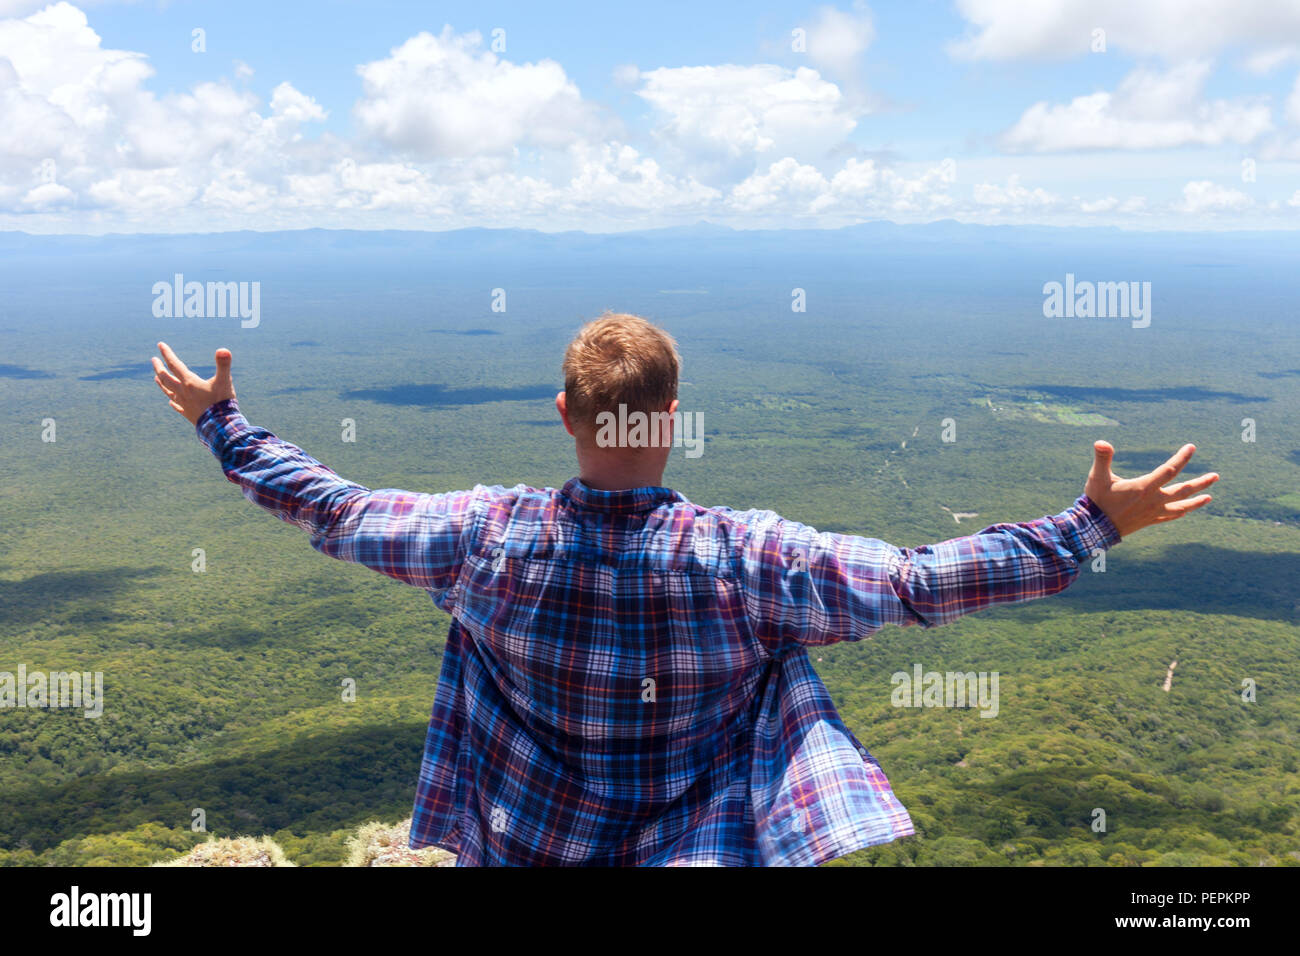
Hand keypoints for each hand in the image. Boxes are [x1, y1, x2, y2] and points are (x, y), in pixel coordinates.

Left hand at [152, 342, 235, 424]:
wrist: (220, 426)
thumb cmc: (222, 402)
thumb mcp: (225, 381)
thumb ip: (223, 365)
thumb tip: (223, 350)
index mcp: (189, 382)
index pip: (175, 364)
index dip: (167, 354)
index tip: (160, 344)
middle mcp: (183, 392)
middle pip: (166, 378)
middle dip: (159, 368)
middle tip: (154, 360)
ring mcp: (184, 404)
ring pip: (168, 391)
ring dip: (161, 383)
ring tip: (156, 378)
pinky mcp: (188, 414)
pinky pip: (177, 406)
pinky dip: (173, 402)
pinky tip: (171, 402)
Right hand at [1084, 440, 1217, 538]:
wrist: (1094, 528)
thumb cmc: (1097, 500)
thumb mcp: (1098, 477)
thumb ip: (1102, 458)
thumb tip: (1101, 441)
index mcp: (1144, 487)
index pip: (1169, 470)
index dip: (1182, 458)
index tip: (1192, 447)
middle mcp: (1153, 500)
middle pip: (1183, 490)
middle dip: (1200, 483)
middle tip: (1215, 476)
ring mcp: (1153, 512)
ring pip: (1180, 506)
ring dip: (1196, 501)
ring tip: (1209, 497)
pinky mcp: (1149, 521)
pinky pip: (1169, 516)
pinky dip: (1180, 512)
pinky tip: (1186, 510)